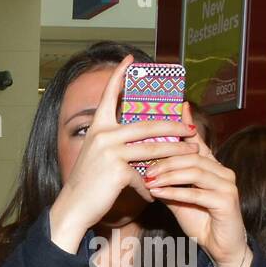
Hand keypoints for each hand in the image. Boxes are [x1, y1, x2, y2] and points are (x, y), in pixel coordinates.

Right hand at [48, 56, 200, 252]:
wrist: (72, 208)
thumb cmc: (87, 184)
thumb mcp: (99, 157)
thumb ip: (117, 144)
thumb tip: (146, 139)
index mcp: (98, 128)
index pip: (109, 95)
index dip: (120, 75)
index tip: (130, 58)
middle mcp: (104, 135)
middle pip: (149, 124)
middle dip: (175, 125)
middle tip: (191, 127)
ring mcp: (111, 152)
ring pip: (154, 148)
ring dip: (177, 151)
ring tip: (192, 152)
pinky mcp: (118, 170)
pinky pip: (144, 175)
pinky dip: (153, 187)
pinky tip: (156, 196)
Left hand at [144, 101, 248, 266]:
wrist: (220, 245)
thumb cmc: (199, 219)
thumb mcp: (178, 198)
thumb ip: (167, 181)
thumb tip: (145, 168)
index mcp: (212, 166)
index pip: (196, 143)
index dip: (182, 128)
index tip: (165, 114)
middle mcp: (222, 170)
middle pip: (191, 156)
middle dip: (164, 159)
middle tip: (142, 164)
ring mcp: (227, 184)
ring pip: (194, 171)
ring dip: (168, 175)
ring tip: (147, 179)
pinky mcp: (226, 201)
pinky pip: (197, 193)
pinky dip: (175, 192)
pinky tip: (158, 193)